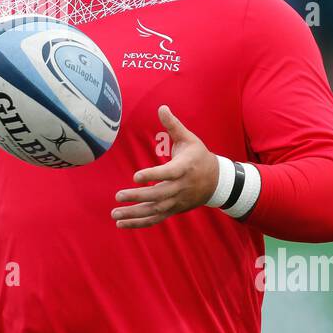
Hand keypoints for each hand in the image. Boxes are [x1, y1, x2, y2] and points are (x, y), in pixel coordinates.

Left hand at [113, 104, 219, 228]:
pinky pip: (155, 219)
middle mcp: (181, 187)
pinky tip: (122, 224)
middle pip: (159, 195)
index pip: (168, 173)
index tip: (135, 176)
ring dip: (134, 214)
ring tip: (114, 213)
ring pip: (155, 210)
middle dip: (138, 197)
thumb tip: (161, 107)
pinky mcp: (174, 210)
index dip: (152, 175)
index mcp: (185, 168)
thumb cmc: (199, 156)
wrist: (218, 181)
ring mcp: (177, 201)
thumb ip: (173, 125)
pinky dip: (139, 223)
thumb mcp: (190, 139)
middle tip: (118, 196)